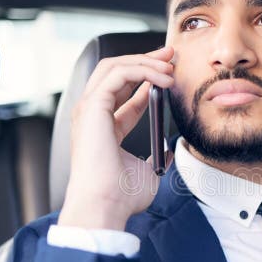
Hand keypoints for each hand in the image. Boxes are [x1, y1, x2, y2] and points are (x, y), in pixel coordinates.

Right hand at [58, 46, 174, 230]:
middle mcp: (93, 115)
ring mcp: (89, 109)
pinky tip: (162, 77)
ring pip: (115, 67)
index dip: (149, 80)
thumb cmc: (121, 196)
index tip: (172, 73)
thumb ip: (157, 157)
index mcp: (103, 129)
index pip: (126, 94)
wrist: (107, 205)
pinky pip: (117, 73)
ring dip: (145, 61)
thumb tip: (168, 151)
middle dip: (145, 60)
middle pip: (117, 73)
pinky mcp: (92, 106)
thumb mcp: (148, 172)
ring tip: (170, 66)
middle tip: (171, 56)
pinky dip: (142, 69)